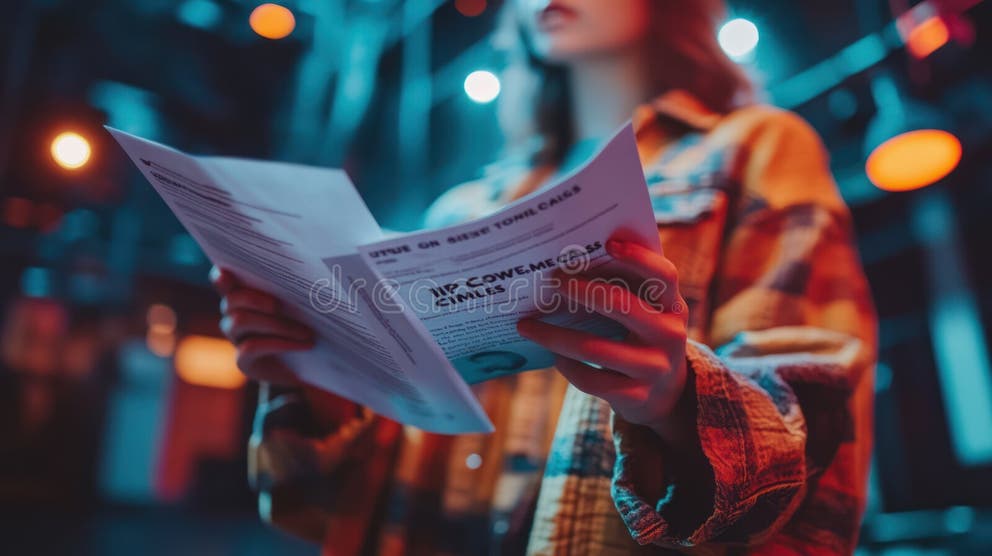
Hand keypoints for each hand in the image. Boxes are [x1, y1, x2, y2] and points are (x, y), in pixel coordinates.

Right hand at [210, 266, 314, 384]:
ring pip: (240, 321)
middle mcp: (234, 315)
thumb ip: (293, 290)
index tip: (225, 271)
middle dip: (256, 299)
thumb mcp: (301, 306)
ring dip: (277, 324)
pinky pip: (252, 347)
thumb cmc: (306, 325)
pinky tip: (305, 344)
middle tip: (281, 305)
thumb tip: (305, 270)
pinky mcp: (244, 361)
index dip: (220, 276)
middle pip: (232, 300)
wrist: (310, 366)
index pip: (223, 281)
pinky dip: (281, 343)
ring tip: (307, 331)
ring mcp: (237, 338)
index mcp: (245, 295)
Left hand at [516, 237, 689, 428]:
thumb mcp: (648, 312)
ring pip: (594, 348)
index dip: (638, 258)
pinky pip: (589, 379)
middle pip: (621, 306)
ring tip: (526, 324)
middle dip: (580, 290)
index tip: (607, 243)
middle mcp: (669, 335)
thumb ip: (627, 287)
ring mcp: (654, 368)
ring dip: (553, 335)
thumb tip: (571, 261)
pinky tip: (554, 355)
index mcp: (672, 306)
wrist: (666, 394)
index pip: (664, 275)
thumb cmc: (643, 336)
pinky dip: (565, 364)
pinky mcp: (635, 396)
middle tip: (551, 281)